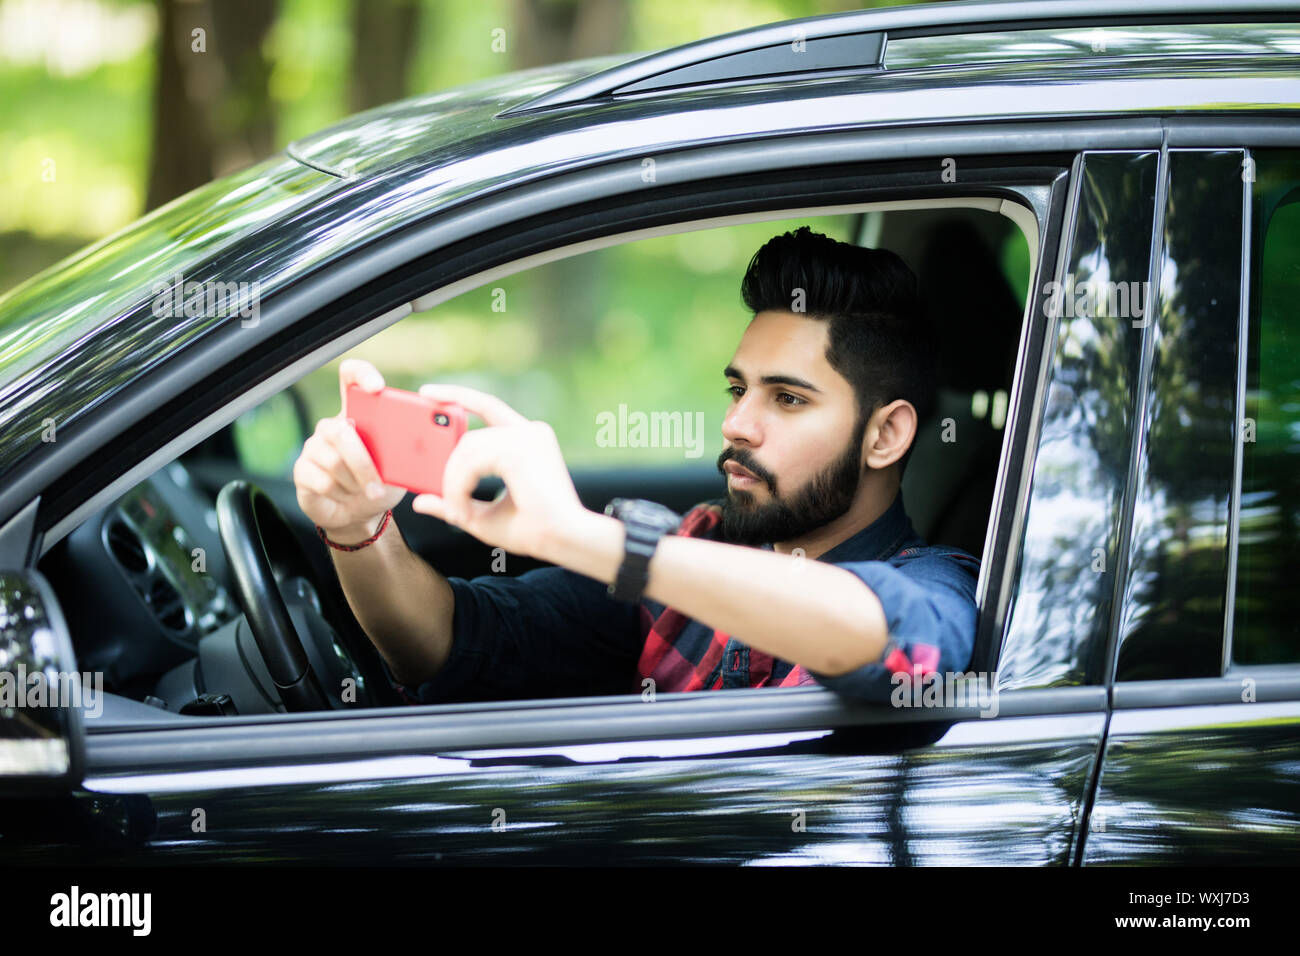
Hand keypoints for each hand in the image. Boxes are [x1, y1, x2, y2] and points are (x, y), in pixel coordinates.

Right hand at [292, 358, 406, 542]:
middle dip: (363, 462)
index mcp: (358, 415)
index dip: (361, 374)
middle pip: (341, 430)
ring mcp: (314, 446)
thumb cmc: (382, 484)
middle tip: (379, 485)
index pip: (351, 378)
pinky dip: (341, 494)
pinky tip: (347, 496)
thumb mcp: (401, 468)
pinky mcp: (302, 469)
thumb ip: (406, 451)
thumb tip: (420, 443)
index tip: (377, 387)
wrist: (361, 514)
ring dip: (356, 483)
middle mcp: (332, 425)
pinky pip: (322, 480)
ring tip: (367, 492)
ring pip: (333, 460)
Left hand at [408, 384, 585, 559]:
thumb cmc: (533, 530)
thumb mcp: (480, 516)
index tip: (427, 393)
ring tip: (457, 511)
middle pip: (471, 435)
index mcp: (527, 440)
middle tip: (429, 484)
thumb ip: (452, 503)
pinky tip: (464, 508)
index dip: (457, 396)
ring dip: (454, 482)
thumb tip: (419, 502)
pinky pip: (473, 459)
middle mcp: (530, 432)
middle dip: (446, 460)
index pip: (487, 406)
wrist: (563, 540)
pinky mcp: (522, 447)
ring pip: (468, 448)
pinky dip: (460, 485)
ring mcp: (528, 436)